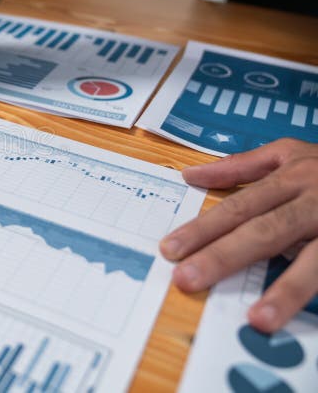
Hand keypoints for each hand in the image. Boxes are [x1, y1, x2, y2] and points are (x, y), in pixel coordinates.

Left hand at [160, 138, 317, 331]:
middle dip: (225, 257)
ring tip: (259, 319)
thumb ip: (241, 167)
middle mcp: (316, 200)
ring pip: (316, 258)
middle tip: (187, 280)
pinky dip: (317, 287)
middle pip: (265, 231)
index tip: (170, 250)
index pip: (239, 207)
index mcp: (292, 178)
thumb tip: (190, 174)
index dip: (204, 229)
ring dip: (288, 289)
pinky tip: (298, 312)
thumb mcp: (291, 154)